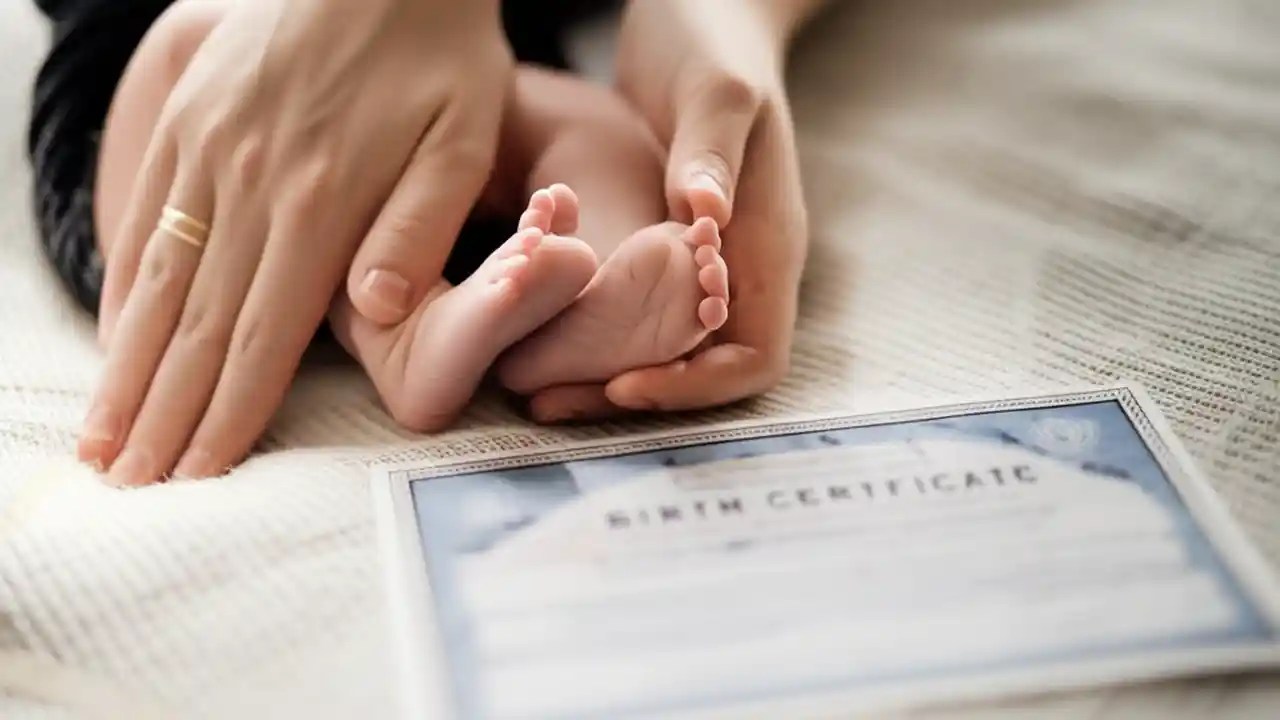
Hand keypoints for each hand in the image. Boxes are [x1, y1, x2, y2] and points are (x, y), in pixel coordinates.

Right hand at [81, 0, 510, 484]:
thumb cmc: (440, 51)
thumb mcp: (461, 135)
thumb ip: (416, 224)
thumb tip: (376, 308)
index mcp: (319, 199)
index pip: (262, 333)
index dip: (228, 412)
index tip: (196, 475)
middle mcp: (247, 181)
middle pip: (195, 321)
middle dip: (162, 412)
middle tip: (129, 484)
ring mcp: (206, 147)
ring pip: (155, 276)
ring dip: (127, 364)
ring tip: (103, 435)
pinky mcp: (187, 118)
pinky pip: (143, 213)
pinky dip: (122, 284)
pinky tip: (114, 335)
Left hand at [527, 0, 809, 421]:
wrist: (702, 9)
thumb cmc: (714, 39)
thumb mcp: (715, 85)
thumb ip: (713, 148)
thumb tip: (705, 214)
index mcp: (768, 243)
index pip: (754, 356)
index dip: (695, 386)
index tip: (624, 383)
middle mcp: (742, 266)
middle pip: (701, 370)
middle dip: (632, 394)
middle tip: (549, 400)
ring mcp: (706, 261)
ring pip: (665, 353)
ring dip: (603, 374)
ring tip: (530, 383)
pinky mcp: (665, 248)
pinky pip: (636, 317)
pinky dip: (591, 337)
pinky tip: (535, 331)